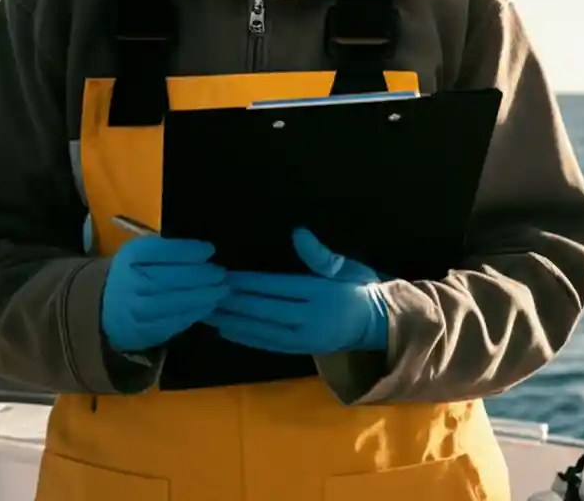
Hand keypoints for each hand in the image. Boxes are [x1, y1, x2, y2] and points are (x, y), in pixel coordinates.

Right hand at [101, 235, 229, 352]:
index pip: (161, 251)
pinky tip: (207, 307)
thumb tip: (206, 252)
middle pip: (169, 278)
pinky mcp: (141, 332)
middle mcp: (130, 282)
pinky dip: (193, 314)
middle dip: (201, 276)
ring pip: (173, 303)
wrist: (101, 305)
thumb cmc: (132, 273)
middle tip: (222, 274)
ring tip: (221, 290)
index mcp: (130, 257)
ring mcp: (135, 310)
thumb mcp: (142, 253)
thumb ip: (169, 251)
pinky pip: (172, 323)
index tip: (210, 250)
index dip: (188, 251)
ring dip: (203, 297)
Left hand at [208, 228, 388, 354]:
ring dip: (231, 321)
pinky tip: (226, 331)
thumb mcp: (346, 267)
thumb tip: (297, 233)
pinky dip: (245, 338)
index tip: (221, 275)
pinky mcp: (300, 350)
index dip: (246, 282)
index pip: (274, 286)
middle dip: (231, 302)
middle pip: (261, 309)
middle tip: (202, 294)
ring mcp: (303, 337)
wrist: (380, 325)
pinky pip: (268, 345)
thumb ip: (320, 255)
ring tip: (206, 312)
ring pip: (260, 329)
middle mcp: (308, 317)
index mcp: (318, 292)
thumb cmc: (360, 289)